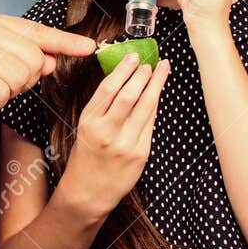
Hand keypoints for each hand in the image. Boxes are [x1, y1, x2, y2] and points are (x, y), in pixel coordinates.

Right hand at [0, 13, 97, 121]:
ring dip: (9, 92)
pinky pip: (2, 94)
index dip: (66, 43)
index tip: (89, 48)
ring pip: (20, 78)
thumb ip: (25, 56)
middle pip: (34, 60)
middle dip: (25, 80)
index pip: (39, 31)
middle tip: (2, 82)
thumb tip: (50, 62)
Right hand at [57, 53, 170, 216]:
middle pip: (129, 95)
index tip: (132, 57)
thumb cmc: (87, 158)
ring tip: (161, 71)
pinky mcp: (140, 153)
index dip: (123, 70)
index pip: (108, 89)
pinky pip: (150, 123)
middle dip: (143, 75)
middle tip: (150, 62)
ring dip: (155, 85)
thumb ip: (103, 107)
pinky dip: (155, 106)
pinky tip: (158, 94)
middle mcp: (106, 132)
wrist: (88, 192)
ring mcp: (125, 143)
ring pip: (145, 107)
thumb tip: (123, 79)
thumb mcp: (86, 128)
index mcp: (89, 122)